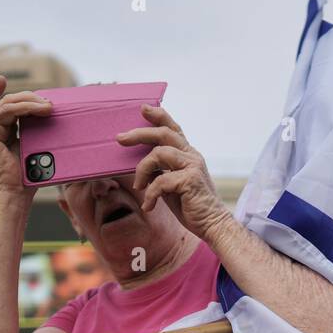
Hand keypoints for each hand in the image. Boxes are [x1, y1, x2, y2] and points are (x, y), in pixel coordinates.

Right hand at [0, 75, 51, 195]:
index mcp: (7, 132)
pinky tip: (1, 80)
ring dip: (28, 103)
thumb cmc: (28, 179)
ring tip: (46, 107)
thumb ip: (41, 135)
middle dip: (33, 101)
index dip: (34, 102)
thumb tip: (60, 122)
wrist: (15, 195)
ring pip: (8, 106)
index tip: (50, 102)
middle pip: (14, 104)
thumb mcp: (38, 150)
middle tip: (50, 105)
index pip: (19, 109)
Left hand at [119, 104, 230, 241]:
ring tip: (138, 186)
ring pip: (158, 154)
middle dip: (139, 133)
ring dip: (142, 170)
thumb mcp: (172, 185)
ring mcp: (192, 166)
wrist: (212, 224)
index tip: (143, 108)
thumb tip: (141, 167)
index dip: (159, 116)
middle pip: (163, 133)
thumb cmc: (191, 206)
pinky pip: (160, 181)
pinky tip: (149, 206)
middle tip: (120, 139)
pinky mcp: (190, 180)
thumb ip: (161, 171)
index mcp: (188, 154)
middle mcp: (192, 155)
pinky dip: (150, 194)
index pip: (173, 129)